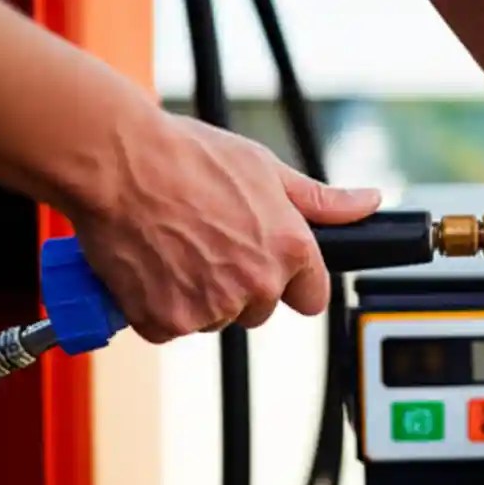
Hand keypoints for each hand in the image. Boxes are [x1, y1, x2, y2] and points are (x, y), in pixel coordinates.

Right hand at [65, 114, 380, 343]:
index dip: (290, 281)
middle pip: (258, 310)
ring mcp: (212, 306)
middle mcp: (257, 283)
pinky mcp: (167, 321)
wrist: (115, 161)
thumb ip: (321, 200)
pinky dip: (156, 305)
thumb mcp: (266, 169)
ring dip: (196, 294)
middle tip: (206, 242)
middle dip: (237, 285)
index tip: (267, 265)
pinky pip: (169, 327)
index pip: (312, 298)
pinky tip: (150, 265)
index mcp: (290, 250)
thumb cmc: (186, 157)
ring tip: (173, 245)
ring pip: (214, 318)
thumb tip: (368, 203)